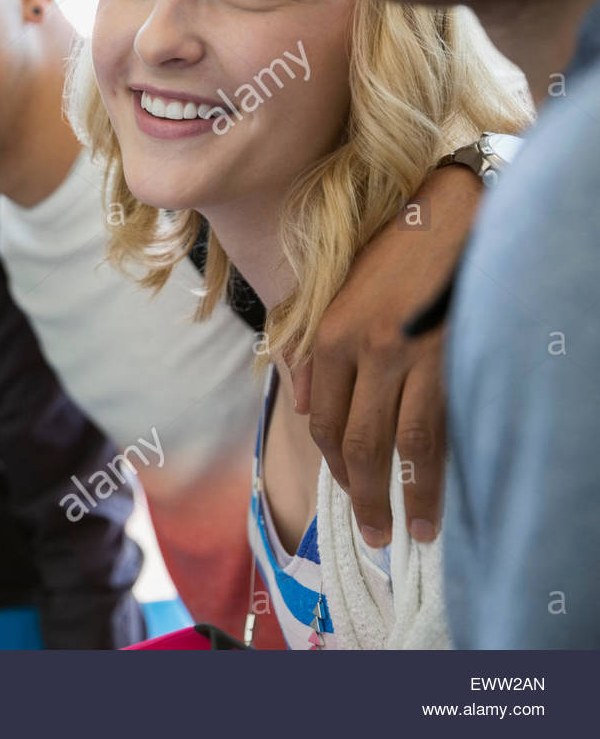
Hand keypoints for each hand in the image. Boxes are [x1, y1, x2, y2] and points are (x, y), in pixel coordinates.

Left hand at [291, 166, 482, 546]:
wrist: (452, 215)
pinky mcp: (449, 359)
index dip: (331, 462)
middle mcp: (362, 350)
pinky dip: (433, 474)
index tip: (342, 489)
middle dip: (360, 494)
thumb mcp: (337, 293)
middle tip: (372, 534)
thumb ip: (310, 347)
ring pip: (397, 446)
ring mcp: (407, 357)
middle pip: (353, 441)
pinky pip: (438, 430)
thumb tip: (297, 404)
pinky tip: (434, 501)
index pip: (320, 419)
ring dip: (399, 498)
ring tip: (405, 533)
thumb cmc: (394, 253)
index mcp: (329, 335)